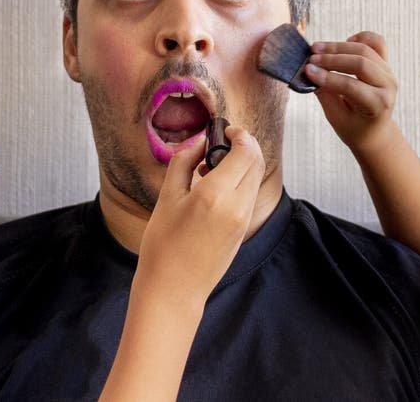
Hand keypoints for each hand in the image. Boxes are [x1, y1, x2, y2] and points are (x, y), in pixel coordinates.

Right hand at [134, 127, 263, 307]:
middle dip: (245, 145)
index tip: (225, 130)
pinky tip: (215, 187)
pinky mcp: (244, 230)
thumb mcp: (167, 196)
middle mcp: (237, 206)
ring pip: (255, 178)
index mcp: (216, 194)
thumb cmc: (163, 245)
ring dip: (243, 163)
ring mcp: (244, 220)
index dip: (239, 134)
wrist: (173, 290)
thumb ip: (184, 161)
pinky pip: (249, 195)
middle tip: (221, 143)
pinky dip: (240, 182)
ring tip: (211, 168)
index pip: (245, 151)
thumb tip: (199, 141)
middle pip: (257, 161)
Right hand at [304, 31, 397, 153]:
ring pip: (365, 49)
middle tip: (310, 58)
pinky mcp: (385, 62)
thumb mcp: (336, 116)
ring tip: (316, 48)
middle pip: (360, 63)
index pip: (351, 86)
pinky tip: (345, 42)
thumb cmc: (353, 126)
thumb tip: (309, 71)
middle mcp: (387, 86)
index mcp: (378, 104)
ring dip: (338, 47)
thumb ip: (324, 93)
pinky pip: (376, 42)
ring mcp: (388, 72)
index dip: (328, 77)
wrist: (374, 130)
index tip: (307, 71)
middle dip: (332, 59)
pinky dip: (361, 38)